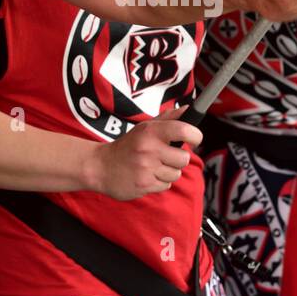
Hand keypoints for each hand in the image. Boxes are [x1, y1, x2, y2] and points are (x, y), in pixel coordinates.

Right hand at [85, 105, 201, 200]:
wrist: (100, 167)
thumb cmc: (127, 146)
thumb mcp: (144, 127)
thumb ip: (169, 119)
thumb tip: (190, 110)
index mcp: (151, 132)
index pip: (184, 130)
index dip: (195, 135)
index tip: (194, 138)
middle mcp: (149, 149)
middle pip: (184, 158)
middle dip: (178, 159)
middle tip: (166, 156)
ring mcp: (146, 169)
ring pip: (176, 174)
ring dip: (168, 172)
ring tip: (153, 166)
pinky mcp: (144, 185)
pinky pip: (166, 185)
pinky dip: (159, 182)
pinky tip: (147, 176)